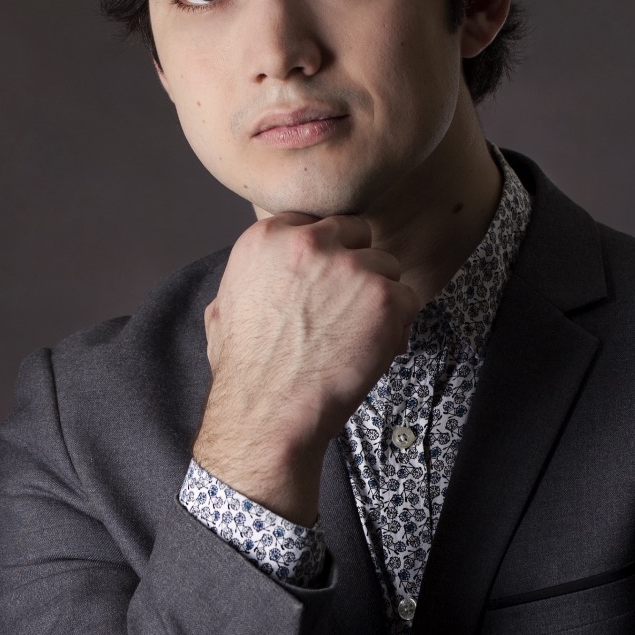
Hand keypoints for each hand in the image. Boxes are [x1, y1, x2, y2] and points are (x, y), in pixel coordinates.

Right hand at [193, 213, 419, 524]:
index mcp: (269, 236)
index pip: (319, 223)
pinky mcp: (384, 296)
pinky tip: (373, 347)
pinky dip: (399, 324)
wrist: (267, 411)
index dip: (326, 254)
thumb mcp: (225, 304)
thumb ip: (252, 275)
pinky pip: (409, 299)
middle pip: (357, 235)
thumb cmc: (246, 368)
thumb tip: (264, 274)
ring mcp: (351, 267)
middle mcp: (309, 241)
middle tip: (344, 308)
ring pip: (386, 267)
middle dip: (356, 267)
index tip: (322, 283)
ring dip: (379, 298)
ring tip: (356, 334)